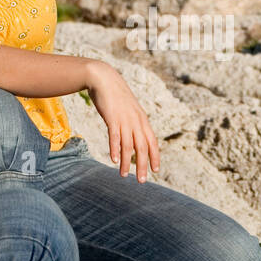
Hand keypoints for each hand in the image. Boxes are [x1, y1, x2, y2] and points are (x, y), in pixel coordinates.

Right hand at [84, 61, 160, 182]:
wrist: (104, 79)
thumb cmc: (116, 96)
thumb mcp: (129, 109)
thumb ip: (133, 122)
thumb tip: (134, 135)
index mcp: (142, 120)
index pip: (152, 141)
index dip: (155, 156)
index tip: (156, 170)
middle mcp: (136, 121)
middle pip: (142, 147)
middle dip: (143, 165)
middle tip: (142, 181)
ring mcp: (124, 120)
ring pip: (128, 145)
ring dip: (127, 162)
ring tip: (124, 175)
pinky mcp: (112, 118)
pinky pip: (115, 137)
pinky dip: (115, 149)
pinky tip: (114, 160)